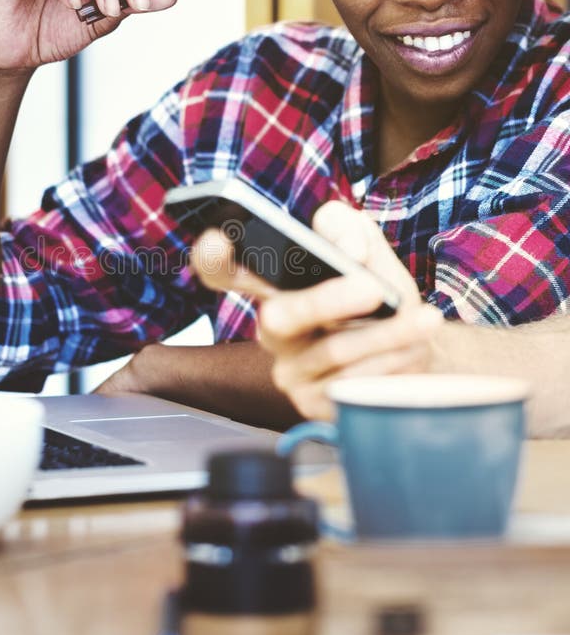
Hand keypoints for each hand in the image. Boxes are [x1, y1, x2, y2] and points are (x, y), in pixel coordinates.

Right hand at [190, 201, 443, 419]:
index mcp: (272, 287)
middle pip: (280, 316)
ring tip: (424, 318)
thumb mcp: (368, 250)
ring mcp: (291, 372)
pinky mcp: (317, 406)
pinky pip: (352, 385)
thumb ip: (348, 228)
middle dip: (325, 300)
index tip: (217, 241)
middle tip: (372, 286)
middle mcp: (273, 331)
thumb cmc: (381, 298)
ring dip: (386, 333)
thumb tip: (346, 249)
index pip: (222, 272)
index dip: (210, 257)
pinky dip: (392, 362)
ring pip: (332, 350)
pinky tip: (416, 348)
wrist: (421, 350)